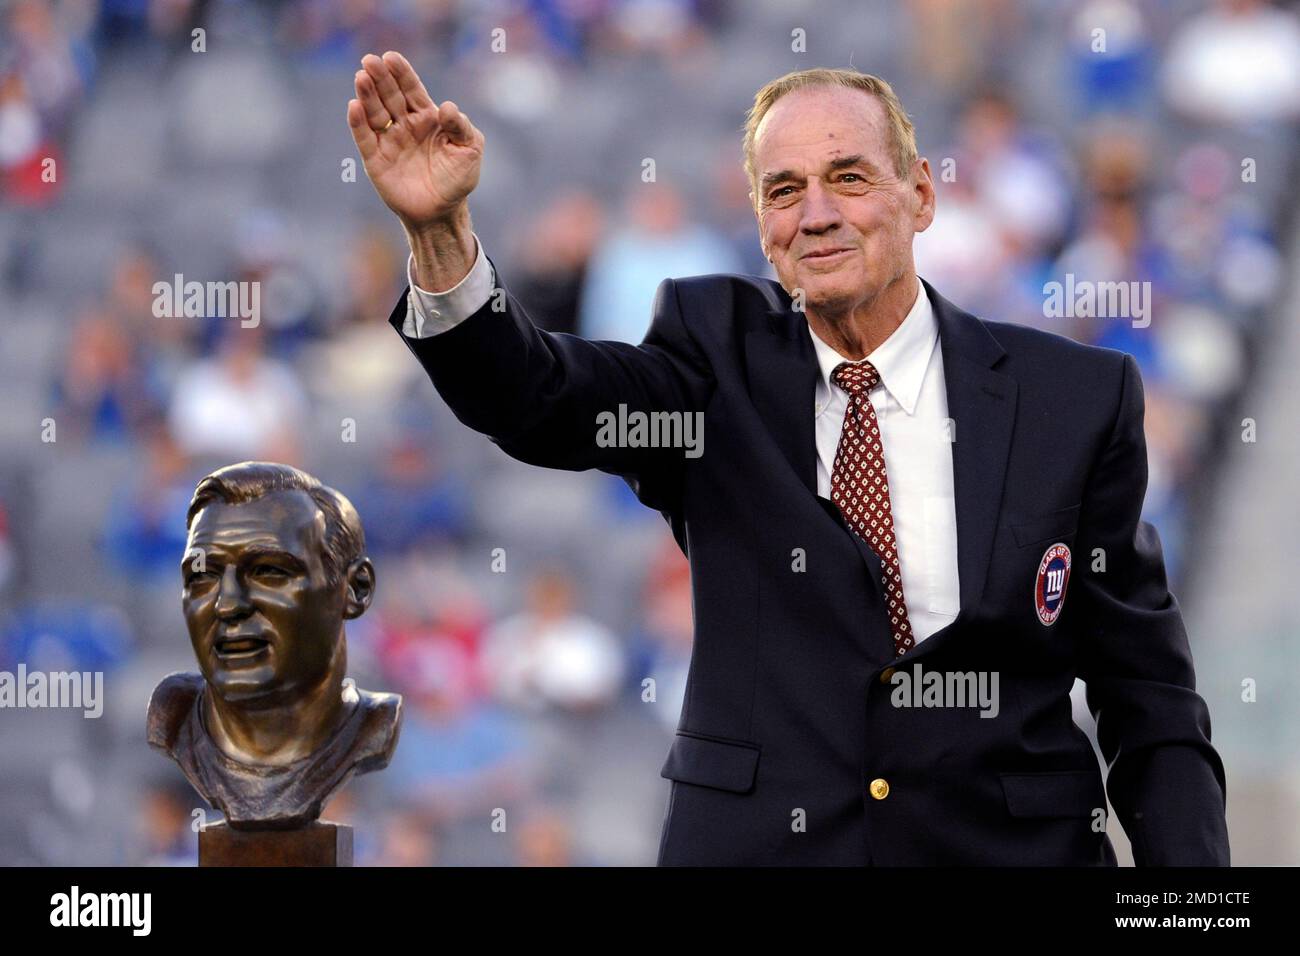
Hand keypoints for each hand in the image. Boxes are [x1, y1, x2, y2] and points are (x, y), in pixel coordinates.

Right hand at [347, 51, 482, 230]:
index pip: (411, 89)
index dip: (401, 73)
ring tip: (361, 77)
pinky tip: (354, 107)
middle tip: (370, 60)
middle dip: (380, 77)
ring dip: (366, 95)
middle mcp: (404, 124)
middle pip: (389, 95)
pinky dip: (358, 123)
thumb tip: (447, 106)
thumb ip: (460, 126)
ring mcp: (388, 140)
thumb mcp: (469, 149)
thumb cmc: (458, 178)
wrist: (442, 212)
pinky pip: (364, 138)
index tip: (391, 57)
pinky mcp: (375, 159)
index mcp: (427, 117)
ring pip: (374, 112)